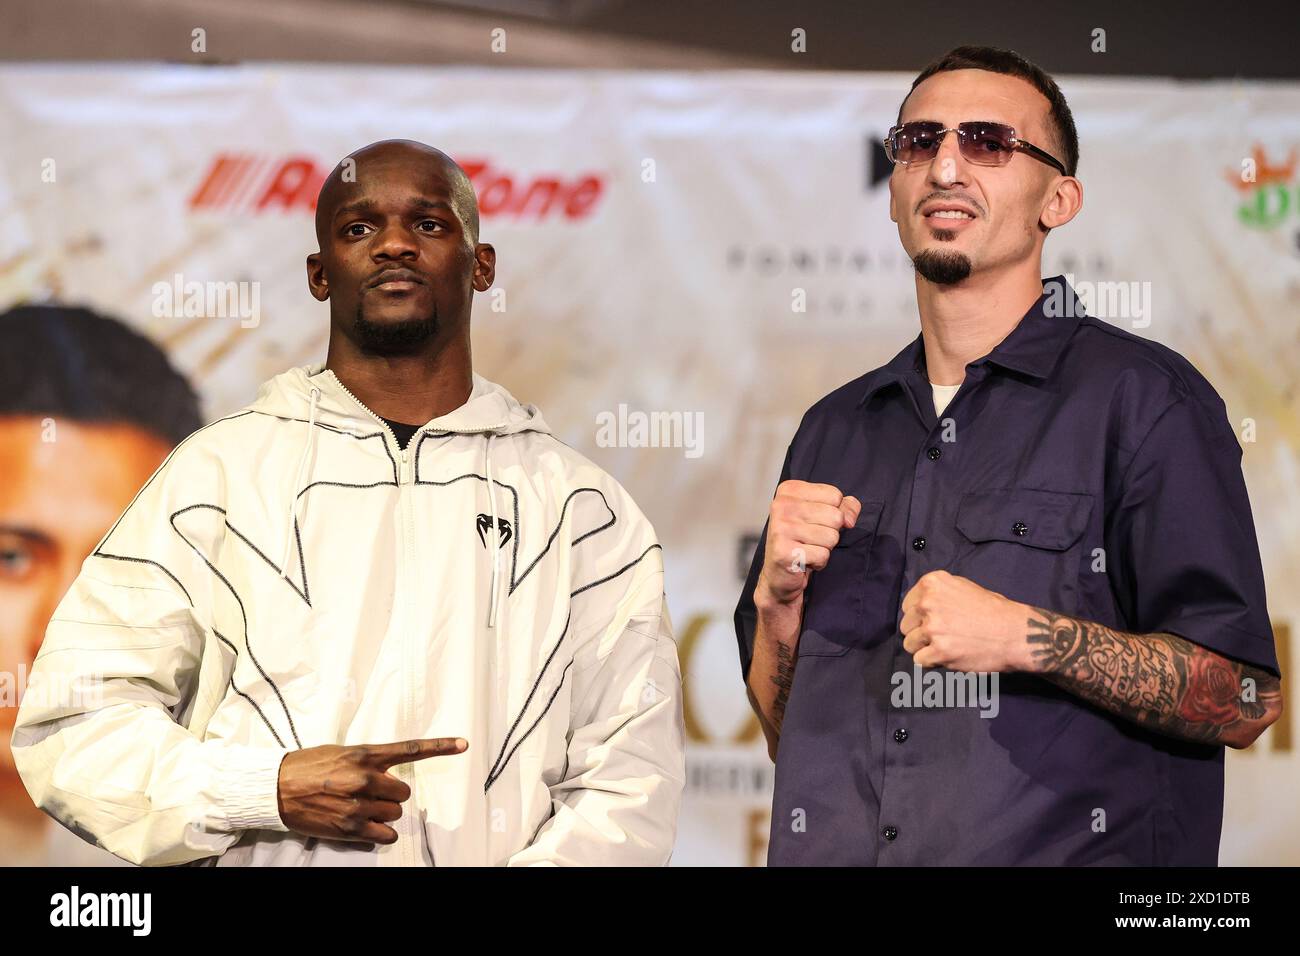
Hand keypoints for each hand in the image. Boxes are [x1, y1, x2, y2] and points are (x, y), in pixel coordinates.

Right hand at [276, 737, 466, 845]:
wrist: (275, 787)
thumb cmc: (308, 766)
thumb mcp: (341, 753)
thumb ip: (369, 761)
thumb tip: (388, 775)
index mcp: (365, 755)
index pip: (410, 750)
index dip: (440, 747)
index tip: (463, 744)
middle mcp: (365, 779)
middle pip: (403, 794)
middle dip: (391, 795)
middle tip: (370, 794)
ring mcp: (359, 805)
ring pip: (394, 814)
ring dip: (383, 814)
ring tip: (359, 808)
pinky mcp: (350, 828)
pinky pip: (385, 835)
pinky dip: (380, 833)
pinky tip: (366, 826)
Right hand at [755, 480, 860, 608]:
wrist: (779, 574)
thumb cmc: (801, 541)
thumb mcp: (823, 516)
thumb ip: (844, 507)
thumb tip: (849, 518)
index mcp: (789, 491)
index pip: (834, 495)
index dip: (835, 512)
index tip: (816, 522)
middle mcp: (781, 505)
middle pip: (835, 516)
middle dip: (830, 532)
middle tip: (811, 538)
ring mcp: (781, 528)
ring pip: (831, 536)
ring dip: (825, 548)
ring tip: (807, 549)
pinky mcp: (784, 551)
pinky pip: (823, 554)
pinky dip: (818, 561)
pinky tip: (803, 560)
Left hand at [900, 570, 1030, 671]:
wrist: (1016, 633)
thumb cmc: (993, 610)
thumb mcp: (962, 587)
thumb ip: (938, 594)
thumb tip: (917, 605)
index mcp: (932, 583)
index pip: (907, 605)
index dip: (919, 617)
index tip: (934, 621)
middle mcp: (927, 603)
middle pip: (906, 625)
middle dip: (920, 633)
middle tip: (943, 636)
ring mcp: (932, 628)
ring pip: (909, 644)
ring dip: (925, 649)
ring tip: (947, 646)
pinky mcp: (939, 651)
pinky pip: (920, 661)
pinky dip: (933, 662)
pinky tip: (950, 656)